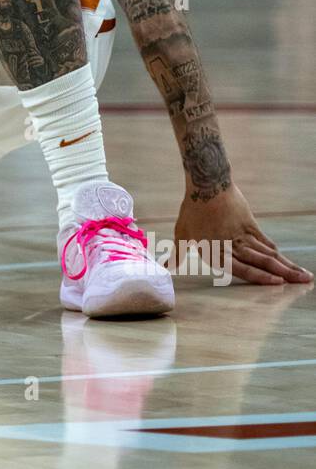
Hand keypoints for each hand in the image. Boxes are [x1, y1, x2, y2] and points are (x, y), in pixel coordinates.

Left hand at [175, 183, 312, 285]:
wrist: (208, 184)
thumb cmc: (192, 210)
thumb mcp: (182, 233)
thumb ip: (177, 253)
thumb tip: (166, 266)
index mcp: (217, 251)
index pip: (242, 269)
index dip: (260, 277)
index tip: (278, 284)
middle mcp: (233, 245)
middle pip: (262, 262)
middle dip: (283, 274)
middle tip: (304, 282)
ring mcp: (244, 234)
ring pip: (268, 252)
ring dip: (285, 264)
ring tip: (302, 274)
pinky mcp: (250, 223)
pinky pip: (264, 240)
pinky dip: (274, 250)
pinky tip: (284, 258)